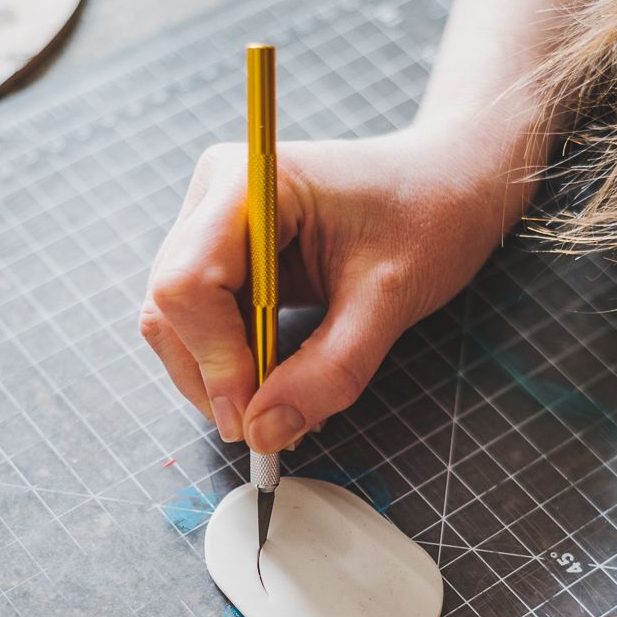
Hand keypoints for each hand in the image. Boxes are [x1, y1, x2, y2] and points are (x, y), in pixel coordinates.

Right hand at [139, 128, 519, 450]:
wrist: (447, 184)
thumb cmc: (429, 215)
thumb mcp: (391, 300)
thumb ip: (330, 371)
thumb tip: (264, 433)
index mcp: (251, 183)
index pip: (188, 281)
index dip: (213, 358)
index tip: (252, 415)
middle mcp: (216, 198)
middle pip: (170, 308)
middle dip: (211, 378)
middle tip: (266, 429)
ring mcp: (213, 227)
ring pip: (176, 325)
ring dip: (217, 380)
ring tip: (278, 411)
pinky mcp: (225, 258)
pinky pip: (202, 326)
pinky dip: (231, 368)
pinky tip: (276, 386)